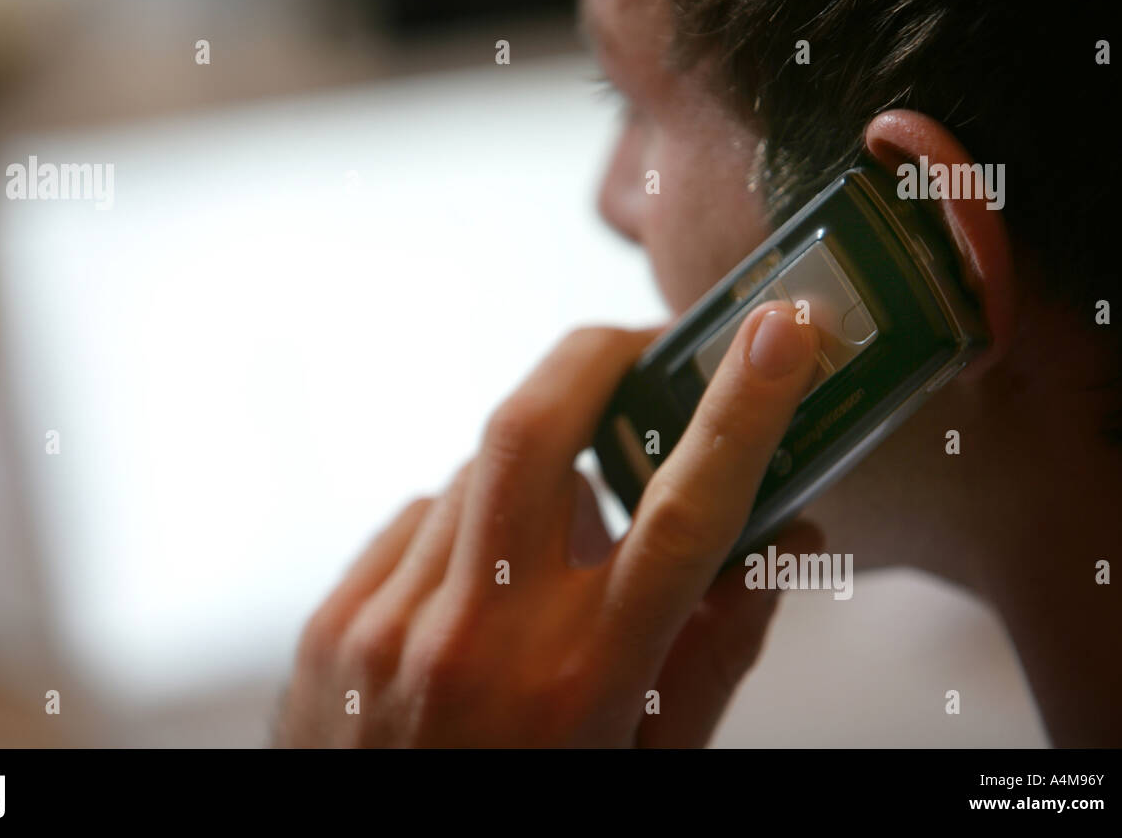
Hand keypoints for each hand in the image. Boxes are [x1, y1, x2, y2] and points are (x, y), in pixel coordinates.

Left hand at [277, 302, 820, 745]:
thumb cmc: (539, 811)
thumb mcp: (653, 758)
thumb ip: (718, 647)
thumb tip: (785, 535)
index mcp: (587, 683)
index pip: (686, 516)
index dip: (743, 410)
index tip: (780, 332)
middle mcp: (482, 640)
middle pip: (533, 429)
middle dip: (595, 357)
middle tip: (641, 349)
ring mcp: (393, 625)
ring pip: (475, 474)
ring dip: (531, 480)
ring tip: (551, 550)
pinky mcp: (336, 622)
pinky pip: (419, 519)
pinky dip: (465, 530)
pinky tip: (474, 595)